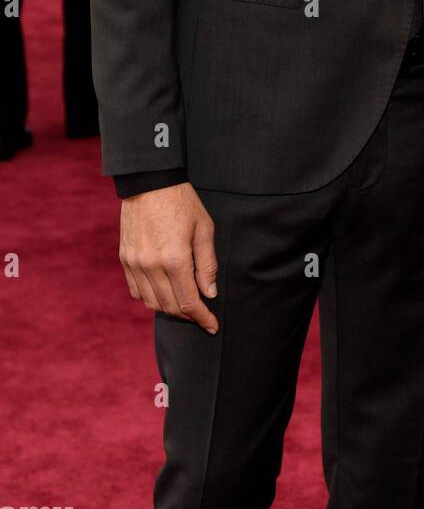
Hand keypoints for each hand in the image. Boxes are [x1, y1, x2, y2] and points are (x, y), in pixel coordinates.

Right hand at [119, 182, 218, 333]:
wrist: (149, 182)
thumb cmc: (182, 202)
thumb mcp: (204, 228)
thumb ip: (207, 264)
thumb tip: (210, 293)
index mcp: (175, 259)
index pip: (189, 302)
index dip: (202, 318)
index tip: (212, 326)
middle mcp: (151, 266)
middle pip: (170, 307)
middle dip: (188, 315)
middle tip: (202, 315)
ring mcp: (135, 264)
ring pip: (151, 302)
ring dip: (169, 309)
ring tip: (184, 304)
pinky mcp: (125, 259)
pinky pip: (136, 291)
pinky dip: (150, 298)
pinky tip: (163, 292)